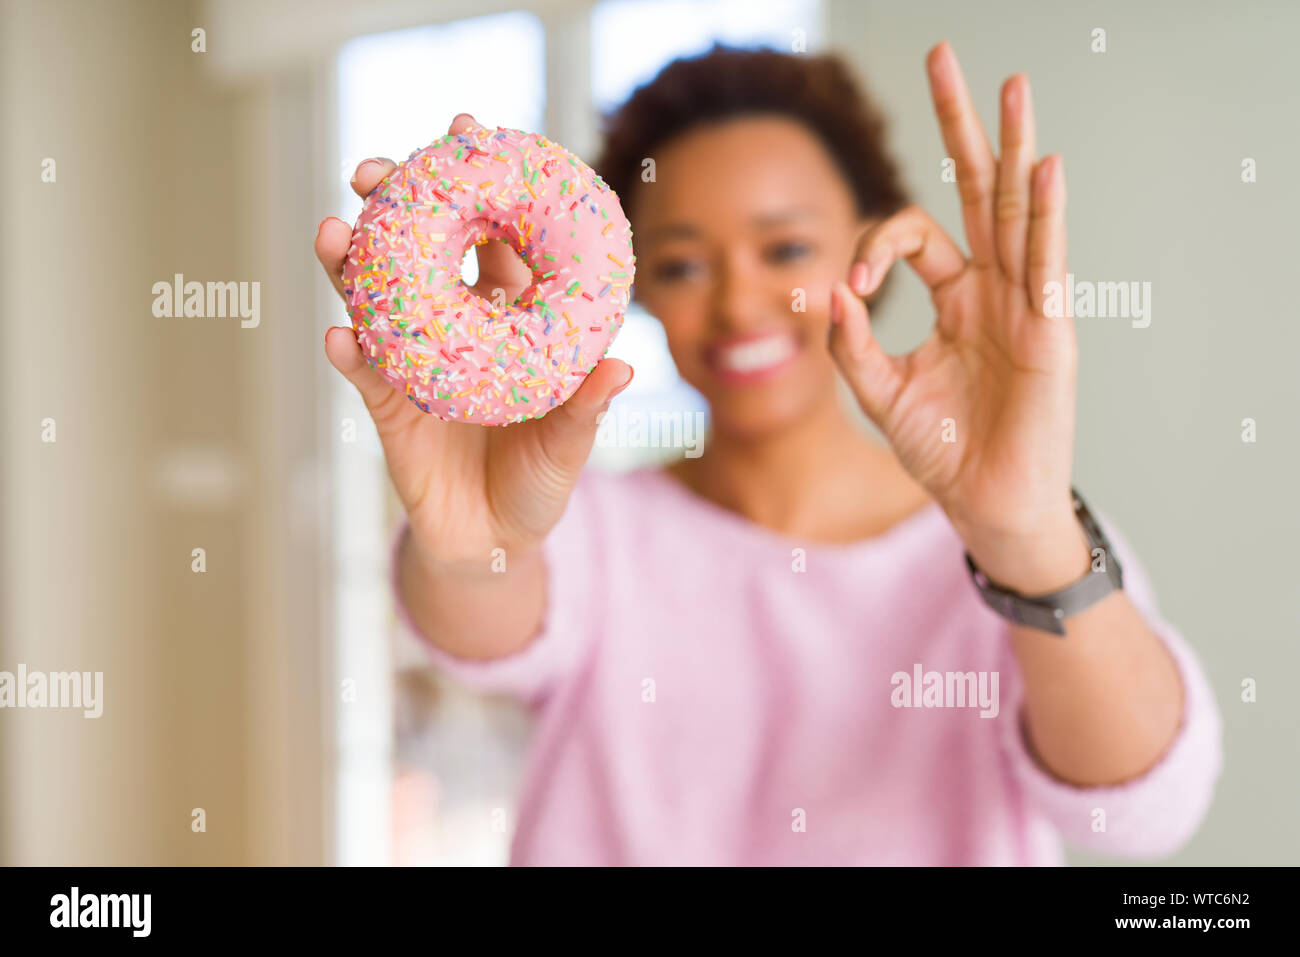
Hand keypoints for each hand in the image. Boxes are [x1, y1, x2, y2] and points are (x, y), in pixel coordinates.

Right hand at [314, 113, 633, 566]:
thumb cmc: (539, 482)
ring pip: (378, 301)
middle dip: (394, 206)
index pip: (493, 239)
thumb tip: (622, 368)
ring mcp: (415, 364)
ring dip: (353, 267)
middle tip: (374, 171)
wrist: (494, 541)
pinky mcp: (388, 409)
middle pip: (420, 253)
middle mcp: (455, 330)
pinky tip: (339, 335)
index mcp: (506, 321)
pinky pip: (365, 375)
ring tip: (335, 233)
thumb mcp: (569, 445)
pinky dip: (351, 354)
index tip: (466, 130)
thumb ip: (586, 410)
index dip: (480, 188)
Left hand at [828, 43, 1087, 591]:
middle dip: (961, 127)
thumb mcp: (881, 394)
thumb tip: (824, 292)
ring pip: (1015, 212)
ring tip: (1014, 89)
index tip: (852, 283)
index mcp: (953, 297)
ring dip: (1013, 150)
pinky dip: (1043, 217)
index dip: (875, 245)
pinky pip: (1045, 263)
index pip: (915, 235)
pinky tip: (1041, 167)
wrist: (984, 502)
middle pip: (975, 191)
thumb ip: (852, 347)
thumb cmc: (941, 449)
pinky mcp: (1048, 330)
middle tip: (946, 58)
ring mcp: (1023, 303)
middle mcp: (990, 287)